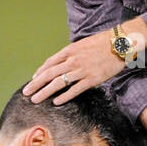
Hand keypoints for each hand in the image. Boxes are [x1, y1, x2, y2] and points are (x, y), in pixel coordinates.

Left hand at [25, 25, 146, 104]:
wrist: (120, 44)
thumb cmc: (103, 43)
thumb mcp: (83, 44)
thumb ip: (72, 53)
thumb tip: (62, 62)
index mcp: (70, 50)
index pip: (50, 63)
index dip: (39, 72)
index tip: (33, 80)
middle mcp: (73, 60)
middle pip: (49, 74)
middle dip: (36, 84)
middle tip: (26, 93)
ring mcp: (82, 70)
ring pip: (58, 82)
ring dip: (45, 92)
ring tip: (35, 99)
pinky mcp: (92, 79)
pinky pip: (75, 89)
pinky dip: (64, 96)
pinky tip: (56, 102)